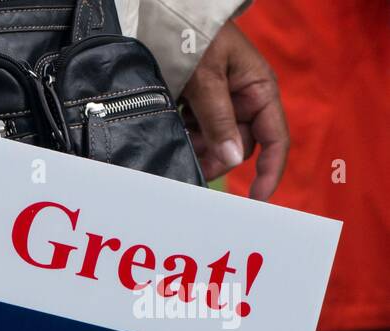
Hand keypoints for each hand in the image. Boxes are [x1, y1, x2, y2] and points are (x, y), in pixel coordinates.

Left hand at [181, 21, 287, 199]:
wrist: (170, 17)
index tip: (257, 198)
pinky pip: (197, 131)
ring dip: (197, 146)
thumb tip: (234, 159)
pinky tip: (173, 127)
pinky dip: (186, 135)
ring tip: (177, 133)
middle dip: (215, 157)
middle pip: (238, 146)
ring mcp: (223, 103)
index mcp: (259, 91)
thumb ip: (219, 120)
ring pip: (214, 142)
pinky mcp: (200, 104)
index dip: (269, 171)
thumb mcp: (207, 79)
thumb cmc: (196, 38)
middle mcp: (245, 100)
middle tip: (189, 161)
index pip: (275, 139)